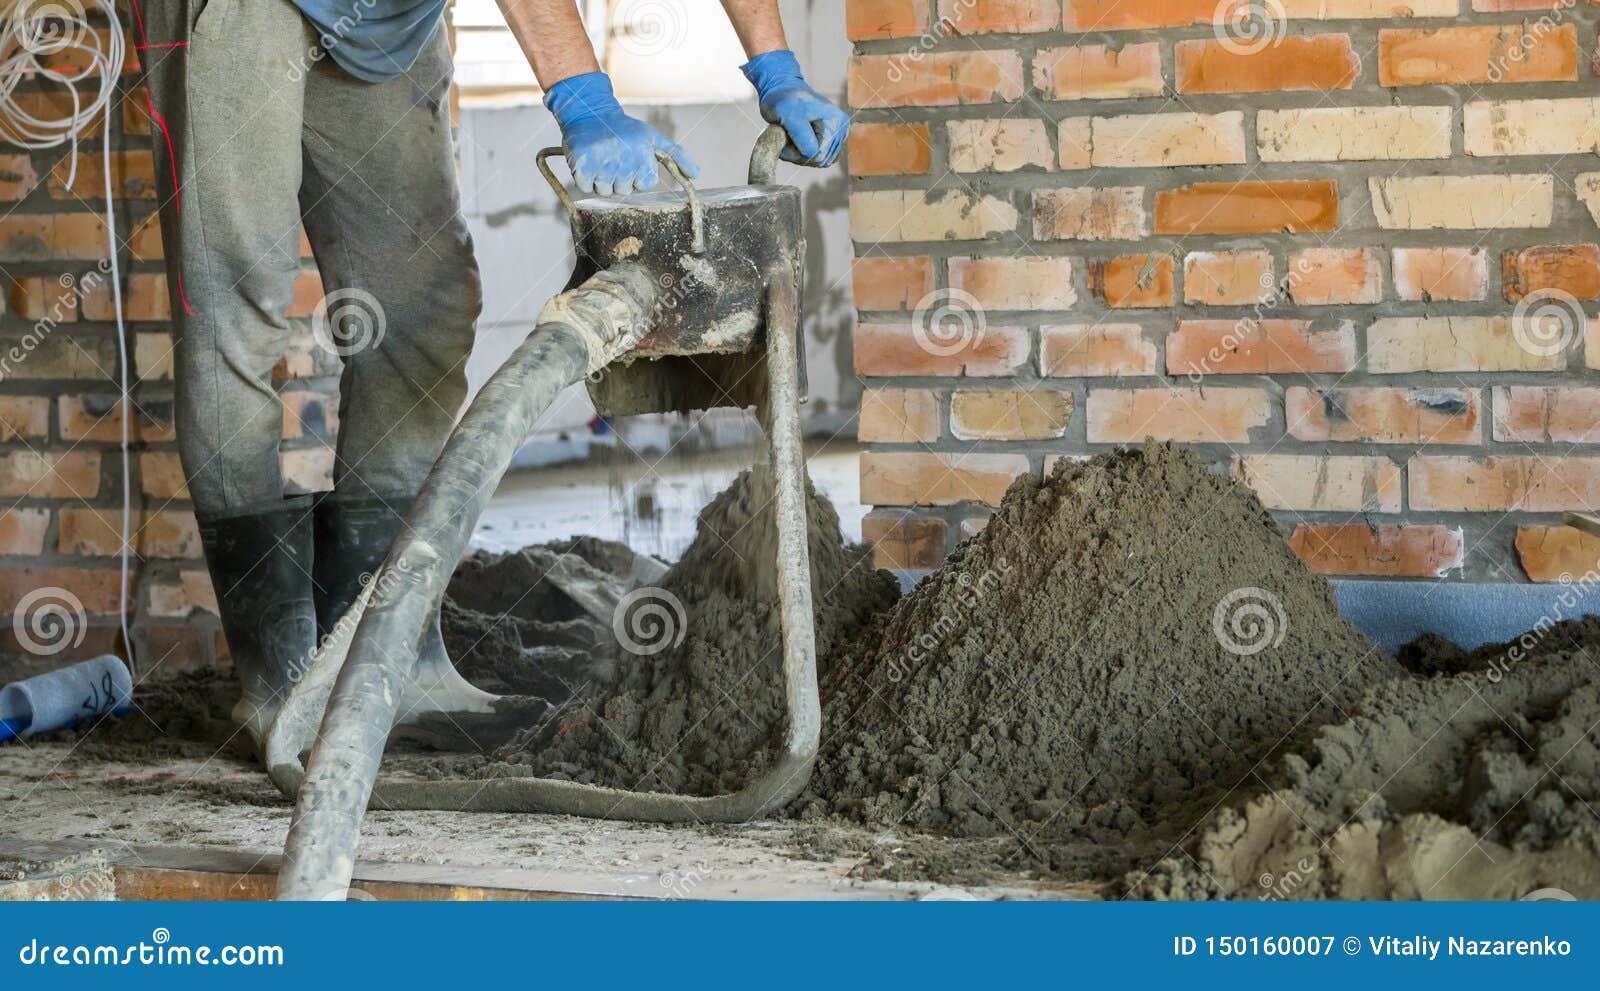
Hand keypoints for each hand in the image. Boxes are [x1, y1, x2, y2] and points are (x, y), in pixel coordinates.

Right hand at [545, 72, 698, 195]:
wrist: (591, 112)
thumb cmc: (626, 129)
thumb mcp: (653, 137)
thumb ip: (676, 155)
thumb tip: (696, 175)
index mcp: (642, 153)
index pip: (645, 185)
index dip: (637, 175)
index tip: (631, 160)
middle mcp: (624, 158)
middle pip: (624, 190)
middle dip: (619, 178)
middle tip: (614, 158)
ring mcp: (602, 162)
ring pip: (604, 191)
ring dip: (601, 179)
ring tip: (601, 159)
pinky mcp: (581, 163)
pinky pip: (585, 186)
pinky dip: (584, 178)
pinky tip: (588, 162)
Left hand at [742, 50, 849, 167]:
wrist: (782, 90)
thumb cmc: (783, 99)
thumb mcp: (788, 113)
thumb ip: (801, 133)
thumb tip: (813, 154)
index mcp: (836, 121)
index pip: (819, 155)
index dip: (797, 154)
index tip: (783, 140)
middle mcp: (841, 129)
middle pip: (821, 161)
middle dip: (799, 155)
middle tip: (785, 138)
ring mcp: (837, 136)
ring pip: (819, 162)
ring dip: (800, 155)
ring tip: (789, 138)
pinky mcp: (831, 141)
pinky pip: (819, 159)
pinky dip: (805, 155)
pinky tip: (795, 142)